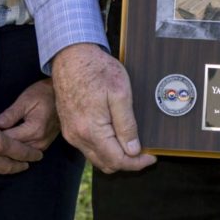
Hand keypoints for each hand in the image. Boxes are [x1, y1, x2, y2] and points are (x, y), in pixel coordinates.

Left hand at [0, 79, 61, 150]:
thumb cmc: (43, 94)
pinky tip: (9, 141)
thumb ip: (10, 114)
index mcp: (35, 129)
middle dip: (1, 144)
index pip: (9, 139)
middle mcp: (40, 141)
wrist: (60, 96)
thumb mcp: (25, 100)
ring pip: (20, 153)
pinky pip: (26, 152)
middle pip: (14, 149)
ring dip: (9, 147)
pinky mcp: (44, 146)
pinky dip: (17, 148)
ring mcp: (43, 146)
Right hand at [52, 43, 154, 173]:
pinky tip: (115, 136)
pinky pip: (88, 147)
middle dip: (127, 162)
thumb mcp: (120, 94)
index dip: (137, 163)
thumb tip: (133, 150)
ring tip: (132, 144)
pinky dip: (103, 148)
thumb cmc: (96, 69)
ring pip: (96, 157)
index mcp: (91, 130)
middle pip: (106, 164)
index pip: (117, 160)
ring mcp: (71, 133)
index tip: (151, 157)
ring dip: (115, 156)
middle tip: (144, 153)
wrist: (71, 56)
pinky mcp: (69, 127)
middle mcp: (78, 136)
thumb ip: (126, 125)